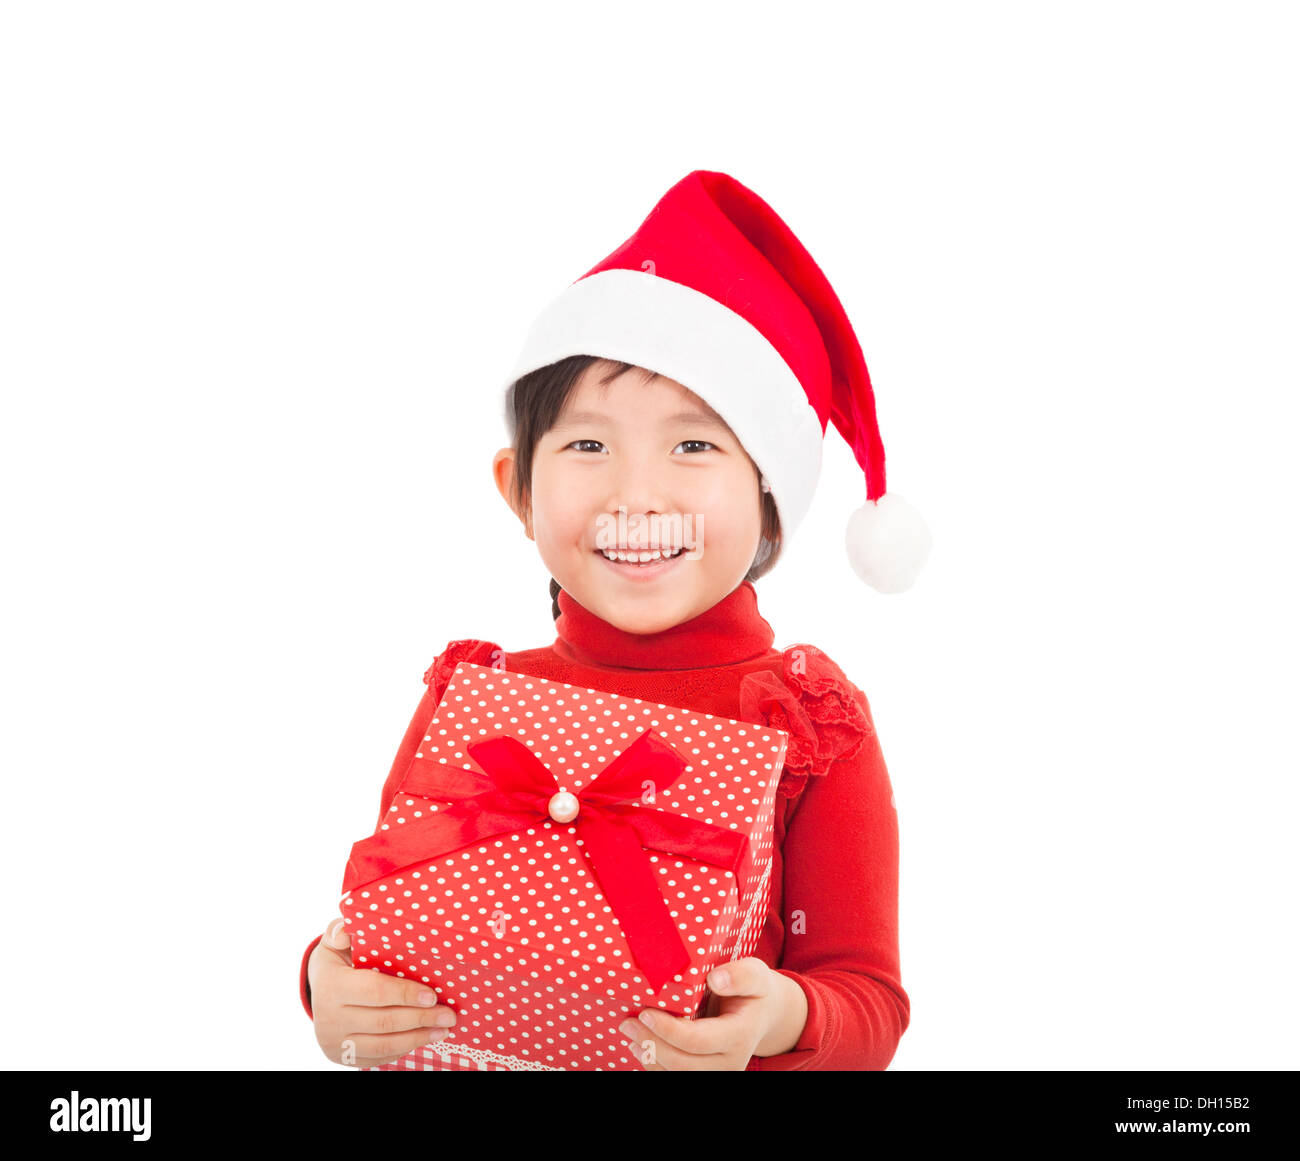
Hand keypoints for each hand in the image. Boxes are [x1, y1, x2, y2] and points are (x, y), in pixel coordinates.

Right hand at [307, 917, 458, 1067]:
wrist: (317, 992)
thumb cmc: (338, 960)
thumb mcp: (335, 941)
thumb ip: (341, 931)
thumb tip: (348, 931)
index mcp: (332, 985)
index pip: (376, 992)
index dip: (406, 994)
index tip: (433, 995)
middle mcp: (329, 1018)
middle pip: (384, 1021)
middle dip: (421, 1018)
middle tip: (449, 1015)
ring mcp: (335, 1042)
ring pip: (383, 1045)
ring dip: (418, 1038)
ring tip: (443, 1030)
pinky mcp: (342, 1058)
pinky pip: (378, 1057)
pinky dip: (404, 1050)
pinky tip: (423, 1039)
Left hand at [616, 958, 807, 1070]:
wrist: (762, 1015)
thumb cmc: (754, 990)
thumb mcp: (756, 974)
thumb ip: (740, 975)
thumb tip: (716, 979)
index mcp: (740, 1035)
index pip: (697, 1041)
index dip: (668, 1030)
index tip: (645, 1013)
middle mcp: (731, 1062)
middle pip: (682, 1064)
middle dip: (651, 1044)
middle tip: (627, 1023)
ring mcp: (719, 1073)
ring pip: (677, 1075)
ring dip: (650, 1058)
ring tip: (631, 1035)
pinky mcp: (707, 1074)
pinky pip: (677, 1077)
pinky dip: (656, 1065)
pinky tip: (642, 1048)